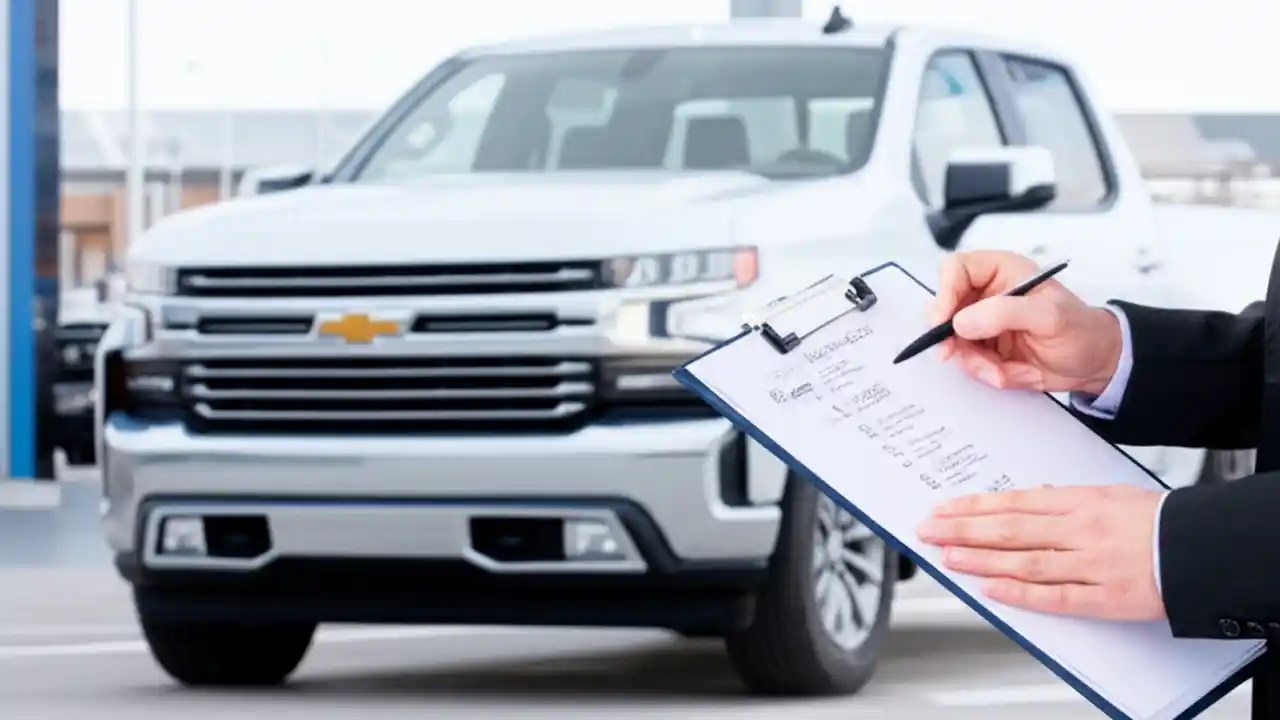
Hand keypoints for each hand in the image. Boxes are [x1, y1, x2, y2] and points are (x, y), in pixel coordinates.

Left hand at [916, 486, 1165, 620]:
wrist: (1201, 547)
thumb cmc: (1157, 520)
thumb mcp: (1109, 494)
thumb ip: (1066, 499)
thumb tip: (1033, 495)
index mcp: (1080, 502)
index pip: (1013, 503)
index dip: (973, 507)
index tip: (943, 509)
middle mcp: (1080, 531)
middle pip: (1010, 529)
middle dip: (963, 529)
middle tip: (929, 530)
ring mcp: (1091, 565)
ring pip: (1024, 561)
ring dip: (980, 559)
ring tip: (948, 556)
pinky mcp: (1105, 597)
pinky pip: (1055, 596)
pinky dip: (1020, 593)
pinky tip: (991, 588)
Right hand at [931, 251, 1122, 394]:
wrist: (1093, 364)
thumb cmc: (1080, 330)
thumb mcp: (1049, 317)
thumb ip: (1005, 314)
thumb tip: (961, 322)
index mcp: (1001, 271)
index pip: (956, 269)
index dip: (944, 292)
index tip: (943, 321)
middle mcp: (986, 294)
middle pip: (943, 306)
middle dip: (951, 336)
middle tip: (954, 354)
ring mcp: (981, 322)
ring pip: (952, 340)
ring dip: (973, 361)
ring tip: (1002, 371)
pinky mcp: (983, 347)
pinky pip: (966, 360)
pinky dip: (983, 372)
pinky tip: (1008, 373)